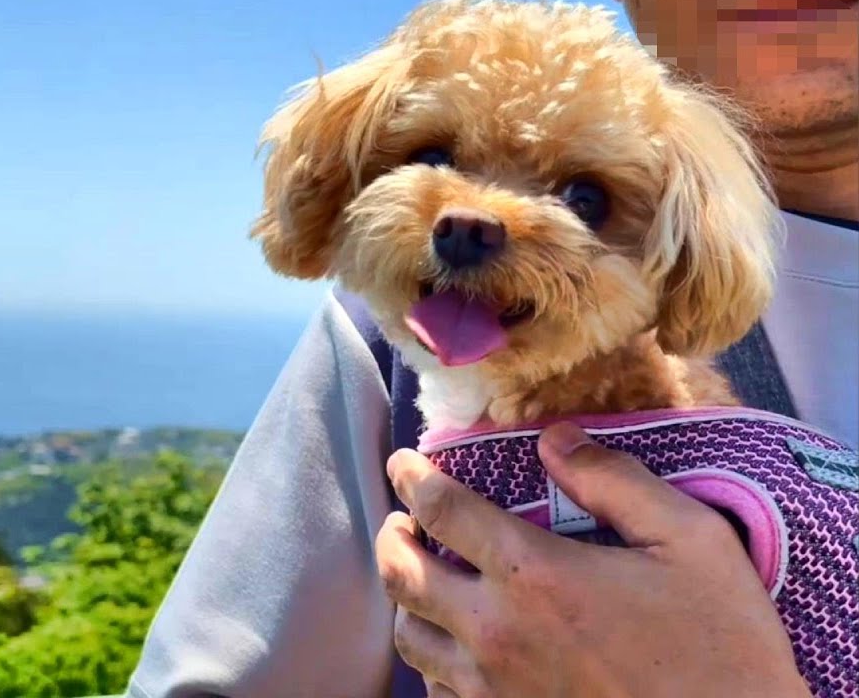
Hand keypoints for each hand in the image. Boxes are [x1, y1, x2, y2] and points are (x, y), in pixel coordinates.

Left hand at [375, 422, 809, 697]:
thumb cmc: (721, 647)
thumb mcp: (691, 542)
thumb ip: (616, 480)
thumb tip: (556, 440)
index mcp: (535, 574)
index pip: (442, 510)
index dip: (413, 478)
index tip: (404, 464)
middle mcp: (496, 631)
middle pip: (402, 574)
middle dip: (392, 536)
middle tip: (402, 521)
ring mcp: (493, 687)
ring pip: (410, 638)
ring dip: (406, 599)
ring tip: (422, 580)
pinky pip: (437, 691)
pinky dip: (434, 659)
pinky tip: (455, 646)